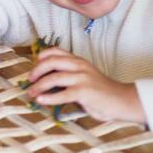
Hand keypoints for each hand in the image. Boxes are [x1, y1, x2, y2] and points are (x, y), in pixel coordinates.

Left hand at [28, 47, 145, 123]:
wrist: (122, 100)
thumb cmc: (101, 92)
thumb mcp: (84, 78)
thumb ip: (69, 77)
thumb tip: (47, 84)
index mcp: (79, 60)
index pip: (56, 51)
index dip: (42, 57)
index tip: (34, 65)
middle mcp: (79, 66)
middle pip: (51, 61)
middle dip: (36, 70)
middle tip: (30, 80)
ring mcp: (82, 78)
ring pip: (54, 78)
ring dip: (39, 86)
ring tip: (31, 93)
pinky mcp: (84, 92)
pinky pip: (62, 94)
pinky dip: (49, 98)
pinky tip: (41, 101)